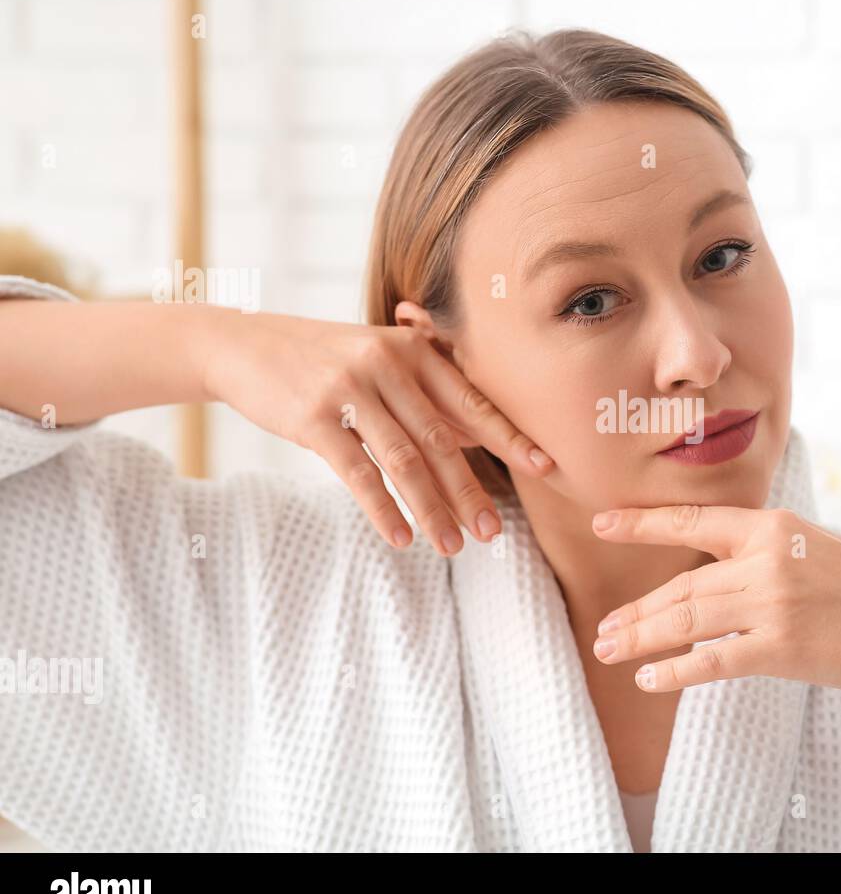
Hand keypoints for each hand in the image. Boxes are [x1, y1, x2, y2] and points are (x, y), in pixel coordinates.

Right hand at [202, 304, 553, 553]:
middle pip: (443, 440)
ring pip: (405, 461)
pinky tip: (401, 538)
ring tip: (453, 547)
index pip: (471, 401)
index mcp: (413, 351)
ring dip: (432, 510)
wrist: (243, 346)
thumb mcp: (380, 361)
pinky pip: (358, 472)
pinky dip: (383, 509)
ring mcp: (350, 389)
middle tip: (494, 533)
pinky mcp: (314, 417)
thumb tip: (483, 436)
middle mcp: (388, 364)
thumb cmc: (324, 360)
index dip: (510, 437)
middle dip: (471, 492)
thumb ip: (428, 395)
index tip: (544, 466)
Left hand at [589, 505, 840, 692]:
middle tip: (603, 628)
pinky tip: (650, 678)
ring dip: (641, 637)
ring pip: (687, 619)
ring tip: (609, 650)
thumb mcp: (817, 546)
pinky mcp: (783, 648)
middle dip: (636, 610)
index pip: (693, 521)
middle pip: (682, 584)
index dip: (643, 524)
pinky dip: (676, 671)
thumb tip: (721, 574)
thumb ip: (766, 554)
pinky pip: (713, 660)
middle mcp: (766, 559)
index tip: (603, 523)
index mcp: (773, 526)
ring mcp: (773, 603)